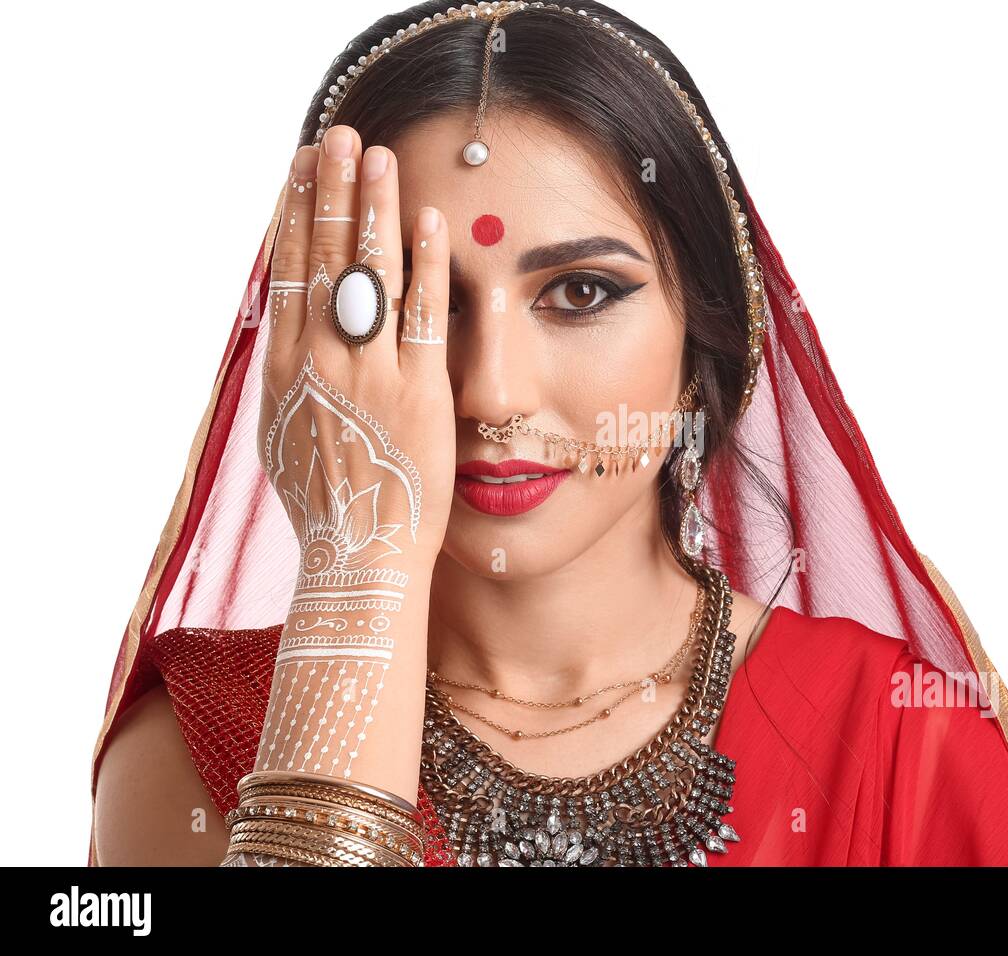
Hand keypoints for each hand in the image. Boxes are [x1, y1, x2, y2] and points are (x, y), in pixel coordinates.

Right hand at [259, 125, 453, 581]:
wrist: (358, 556)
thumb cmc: (325, 504)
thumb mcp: (285, 433)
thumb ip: (289, 378)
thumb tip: (289, 334)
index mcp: (285, 367)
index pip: (288, 270)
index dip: (297, 212)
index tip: (303, 165)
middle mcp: (321, 360)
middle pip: (325, 257)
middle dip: (333, 190)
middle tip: (343, 136)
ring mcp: (370, 373)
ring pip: (370, 273)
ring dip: (375, 208)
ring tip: (381, 156)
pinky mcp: (420, 392)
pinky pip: (423, 316)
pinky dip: (426, 265)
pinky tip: (430, 222)